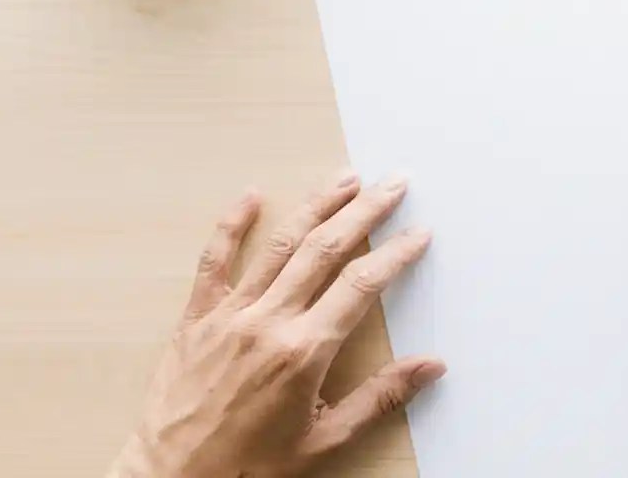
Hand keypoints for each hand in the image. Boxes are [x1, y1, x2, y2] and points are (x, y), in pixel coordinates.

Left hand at [108, 171, 444, 477]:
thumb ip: (380, 398)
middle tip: (393, 183)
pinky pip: (215, 260)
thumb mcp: (324, 440)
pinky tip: (250, 196)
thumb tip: (430, 367)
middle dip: (365, 211)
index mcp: (304, 352)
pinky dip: (232, 225)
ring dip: (316, 205)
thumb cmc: (247, 468)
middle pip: (326, 249)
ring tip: (345, 178)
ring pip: (280, 244)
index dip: (396, 254)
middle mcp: (268, 322)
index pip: (362, 285)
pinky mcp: (197, 316)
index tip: (418, 233)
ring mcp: (229, 314)